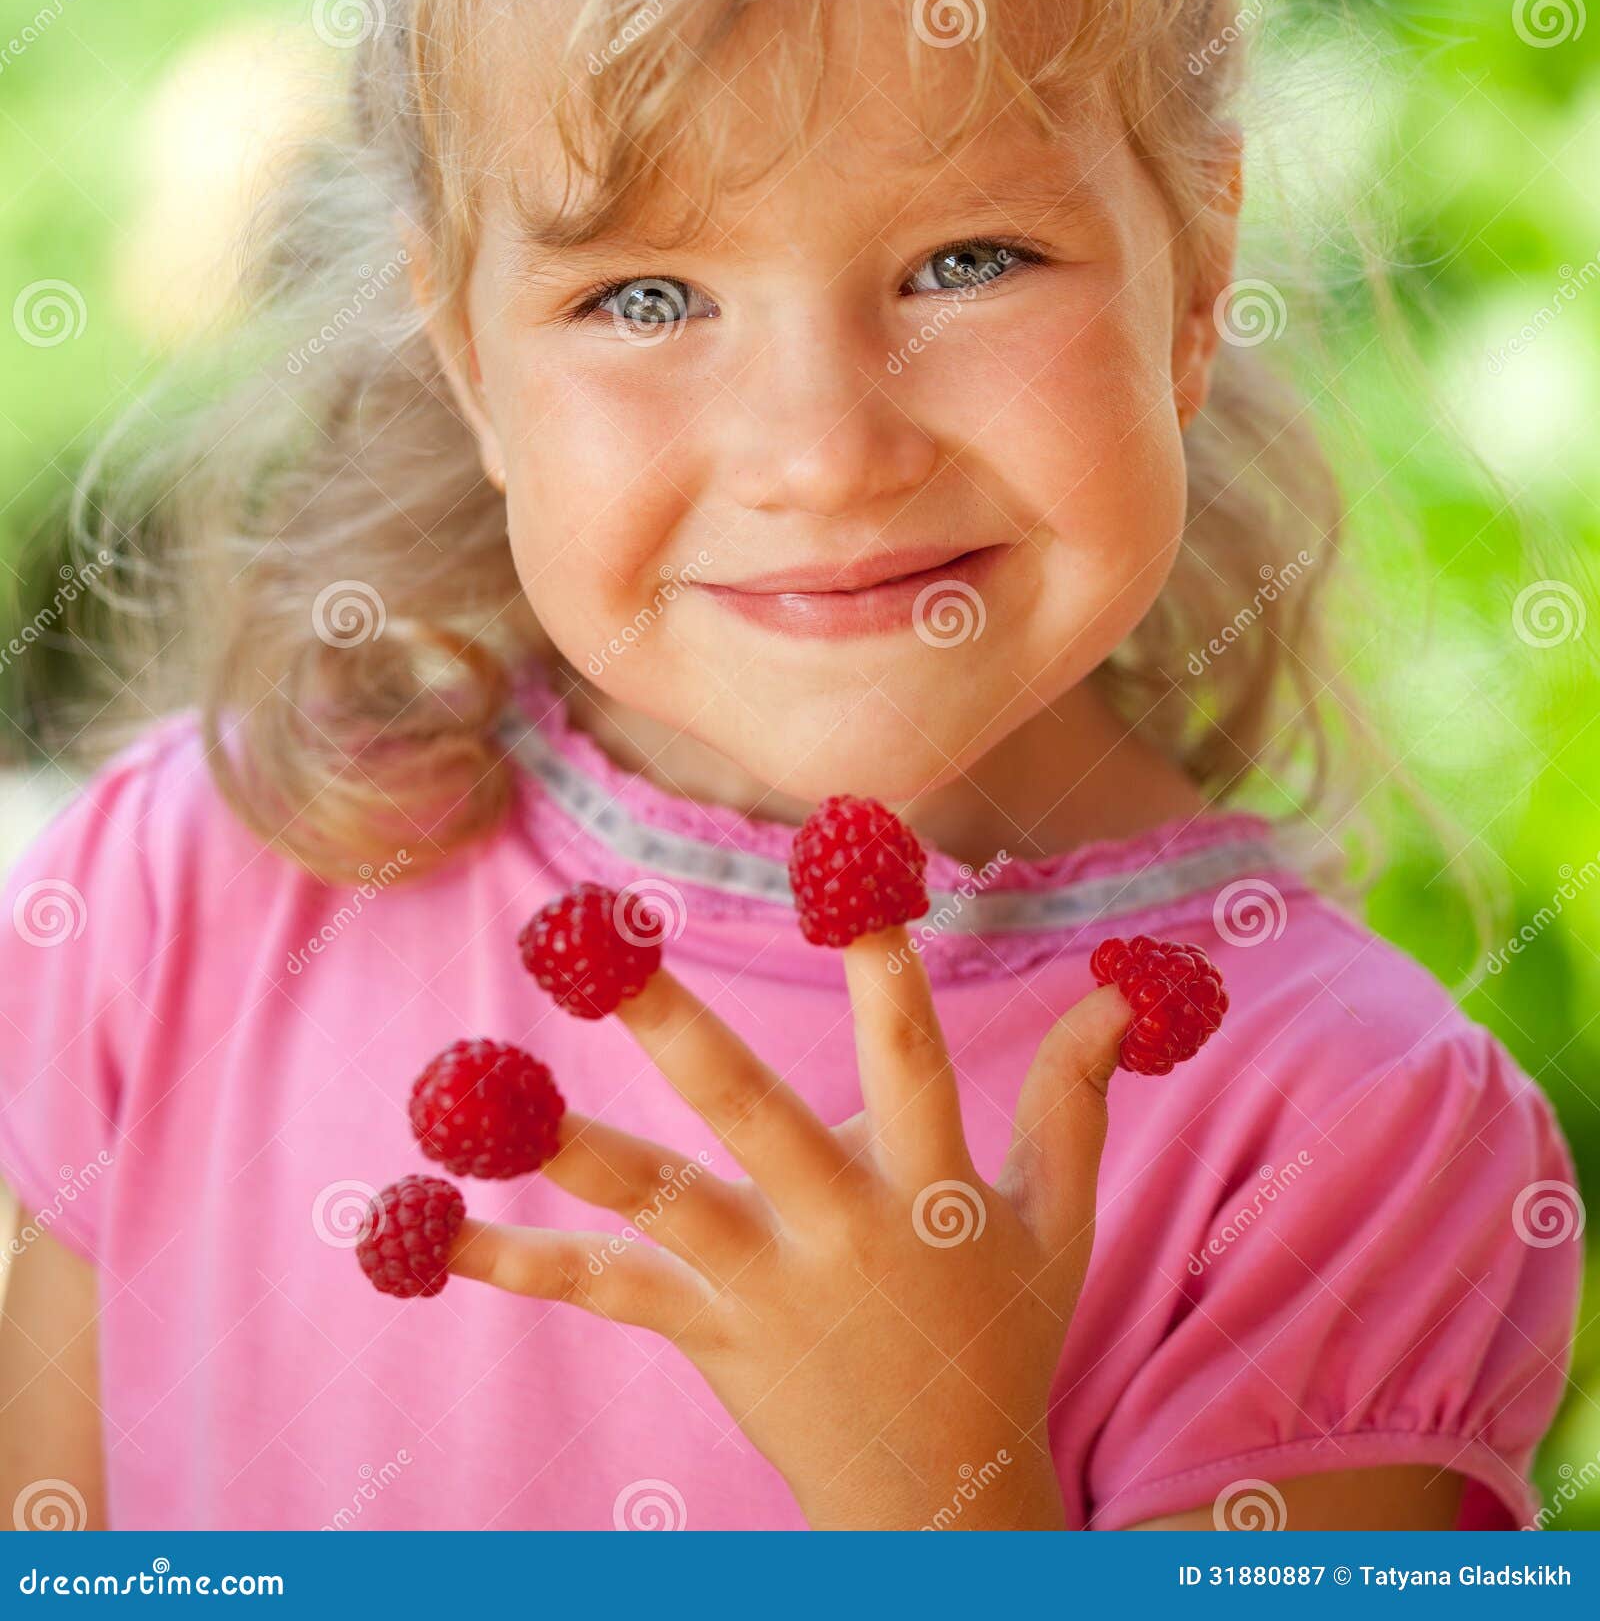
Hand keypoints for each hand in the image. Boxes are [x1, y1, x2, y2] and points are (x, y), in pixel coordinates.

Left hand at [448, 925, 1130, 1529]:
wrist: (941, 1499)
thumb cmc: (1003, 1337)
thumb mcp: (1060, 1224)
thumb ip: (1076, 1101)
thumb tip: (1127, 991)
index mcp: (930, 1190)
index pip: (911, 1054)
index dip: (882, 959)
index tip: (849, 863)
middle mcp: (840, 1230)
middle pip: (752, 1113)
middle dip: (678, 1027)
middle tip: (599, 948)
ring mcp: (765, 1286)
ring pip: (658, 1202)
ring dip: (569, 1144)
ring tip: (474, 1091)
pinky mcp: (709, 1332)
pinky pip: (605, 1292)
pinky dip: (519, 1262)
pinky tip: (429, 1230)